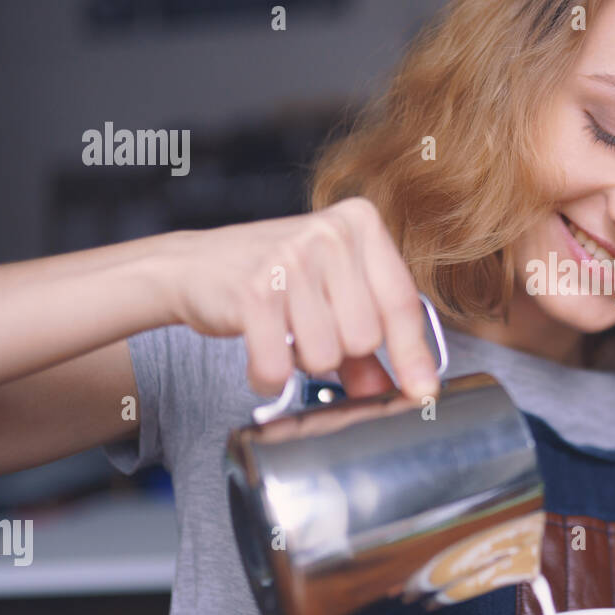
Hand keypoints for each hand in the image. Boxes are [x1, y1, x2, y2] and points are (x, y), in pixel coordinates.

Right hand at [160, 197, 438, 400]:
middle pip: (366, 337)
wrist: (191, 266)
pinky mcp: (255, 291)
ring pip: (327, 355)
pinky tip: (259, 351)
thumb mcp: (329, 295)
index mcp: (360, 223)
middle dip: (338, 351)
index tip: (423, 391)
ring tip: (281, 331)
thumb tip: (409, 389)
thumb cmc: (270, 278)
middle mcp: (330, 233)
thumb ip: (371, 343)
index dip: (413, 355)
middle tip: (305, 328)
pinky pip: (279, 366)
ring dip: (301, 360)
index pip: (402, 303)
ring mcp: (292, 259)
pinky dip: (268, 375)